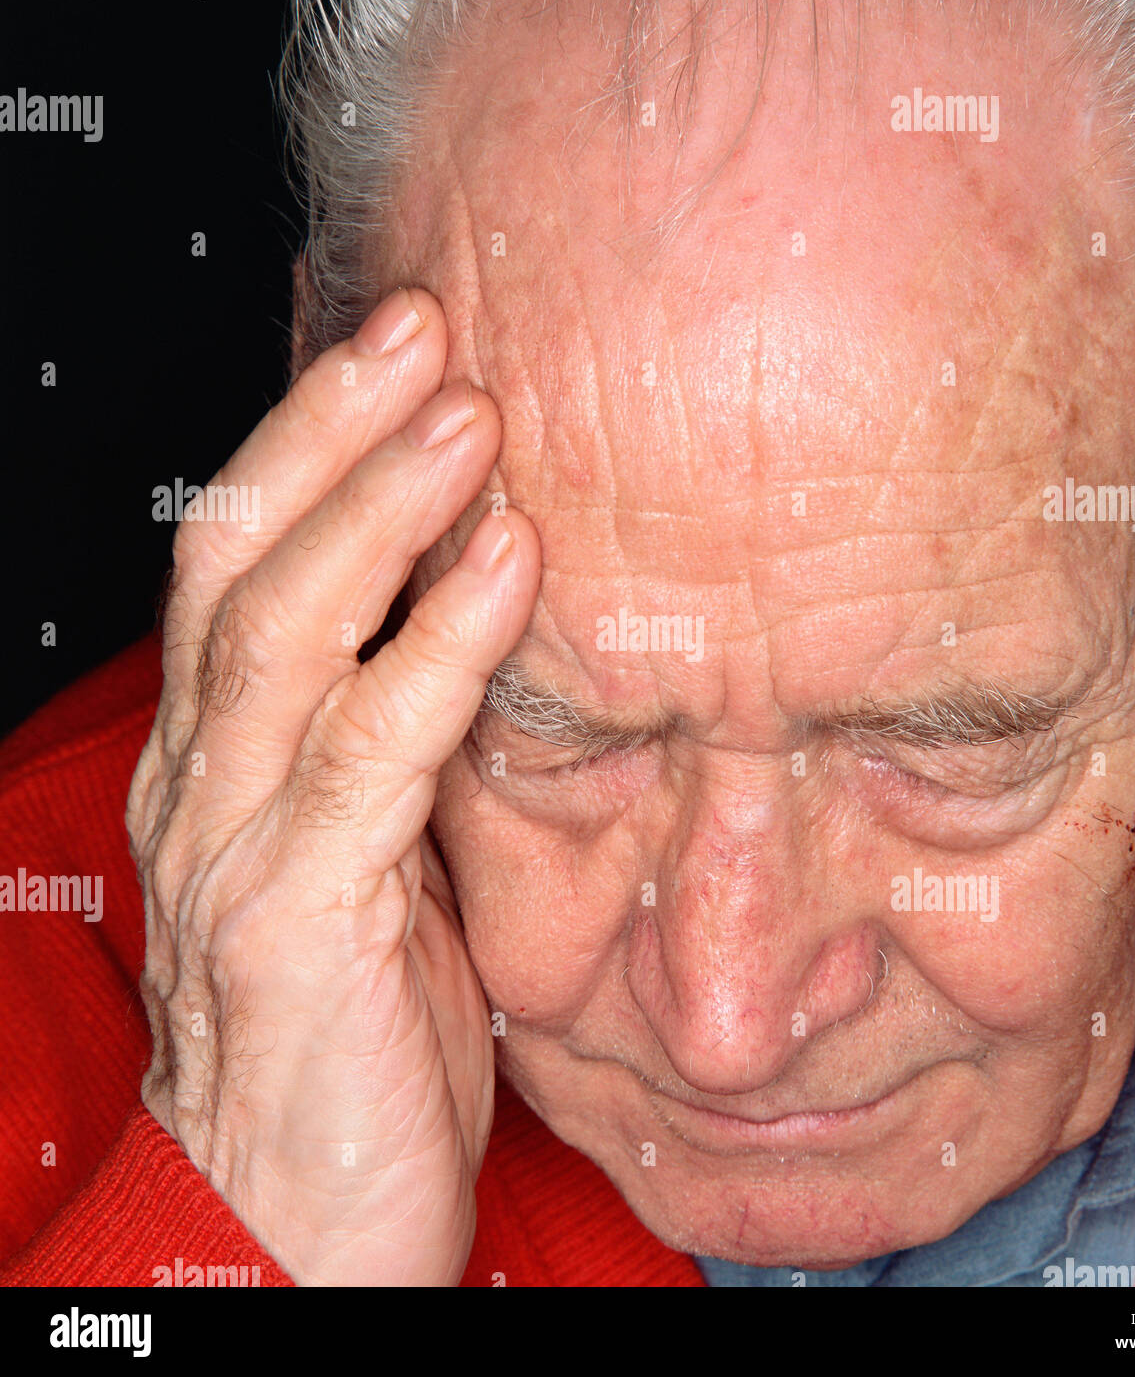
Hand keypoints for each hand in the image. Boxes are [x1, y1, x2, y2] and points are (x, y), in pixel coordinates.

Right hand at [126, 288, 538, 1284]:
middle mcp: (209, 780)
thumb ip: (409, 753)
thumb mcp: (384, 867)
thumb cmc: (355, 1041)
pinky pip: (372, 748)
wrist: (295, 1224)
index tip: (402, 363)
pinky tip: (508, 564)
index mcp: (229, 762)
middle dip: (328, 428)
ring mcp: (237, 841)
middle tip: (423, 326)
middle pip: (242, 557)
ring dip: (380, 502)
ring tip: (467, 409)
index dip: (312, 448)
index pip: (247, 563)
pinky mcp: (296, 912)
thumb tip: (491, 640)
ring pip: (286, 625)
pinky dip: (442, 644)